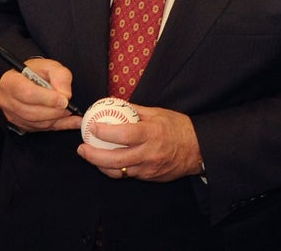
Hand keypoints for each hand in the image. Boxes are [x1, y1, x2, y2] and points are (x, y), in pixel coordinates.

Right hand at [0, 58, 80, 132]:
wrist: (31, 79)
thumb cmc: (37, 72)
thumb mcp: (51, 66)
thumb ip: (60, 77)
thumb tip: (65, 95)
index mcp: (10, 81)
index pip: (27, 93)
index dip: (47, 99)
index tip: (64, 100)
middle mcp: (7, 99)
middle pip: (31, 112)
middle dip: (54, 111)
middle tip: (69, 106)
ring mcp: (11, 114)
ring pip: (37, 123)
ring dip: (56, 119)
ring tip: (69, 111)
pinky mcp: (20, 124)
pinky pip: (41, 129)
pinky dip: (58, 126)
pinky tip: (70, 121)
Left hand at [77, 104, 202, 182]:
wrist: (199, 149)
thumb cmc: (178, 127)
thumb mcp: (156, 112)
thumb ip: (133, 109)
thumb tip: (110, 103)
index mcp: (151, 134)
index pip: (123, 135)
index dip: (103, 132)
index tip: (91, 127)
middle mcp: (149, 154)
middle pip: (115, 160)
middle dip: (93, 156)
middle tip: (81, 148)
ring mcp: (149, 168)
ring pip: (118, 172)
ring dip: (100, 165)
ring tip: (89, 156)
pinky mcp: (150, 177)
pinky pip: (129, 175)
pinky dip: (115, 169)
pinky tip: (107, 162)